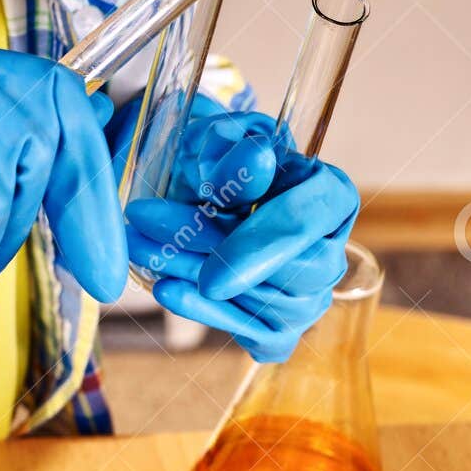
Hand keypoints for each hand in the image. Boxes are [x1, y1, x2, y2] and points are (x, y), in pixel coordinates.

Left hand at [125, 107, 358, 361]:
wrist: (192, 191)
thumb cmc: (215, 161)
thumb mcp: (220, 140)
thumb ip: (236, 151)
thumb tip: (256, 159)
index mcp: (331, 196)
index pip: (310, 222)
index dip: (264, 243)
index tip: (212, 270)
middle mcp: (330, 255)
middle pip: (287, 271)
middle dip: (211, 252)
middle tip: (144, 224)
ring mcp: (309, 299)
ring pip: (261, 302)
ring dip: (191, 273)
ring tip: (139, 245)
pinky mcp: (279, 330)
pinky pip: (248, 330)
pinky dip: (203, 312)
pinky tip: (167, 288)